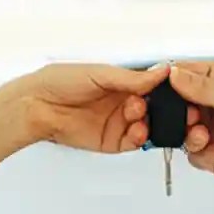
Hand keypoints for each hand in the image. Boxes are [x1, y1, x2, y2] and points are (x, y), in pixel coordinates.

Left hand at [0, 63, 170, 152]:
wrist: (36, 105)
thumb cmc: (59, 82)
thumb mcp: (101, 73)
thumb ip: (133, 78)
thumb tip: (162, 71)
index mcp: (122, 83)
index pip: (154, 86)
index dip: (167, 89)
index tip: (177, 89)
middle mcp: (123, 102)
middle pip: (155, 108)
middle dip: (163, 108)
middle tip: (164, 105)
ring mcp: (119, 122)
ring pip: (148, 126)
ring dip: (151, 122)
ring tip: (138, 114)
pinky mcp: (112, 141)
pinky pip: (135, 142)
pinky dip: (140, 137)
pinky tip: (137, 129)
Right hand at [168, 61, 213, 193]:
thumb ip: (207, 87)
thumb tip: (174, 73)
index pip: (185, 72)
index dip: (169, 79)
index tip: (159, 90)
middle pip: (176, 103)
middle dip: (178, 114)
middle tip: (191, 119)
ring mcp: (213, 127)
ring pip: (181, 131)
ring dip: (192, 136)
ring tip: (207, 137)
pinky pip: (194, 154)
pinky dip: (208, 154)